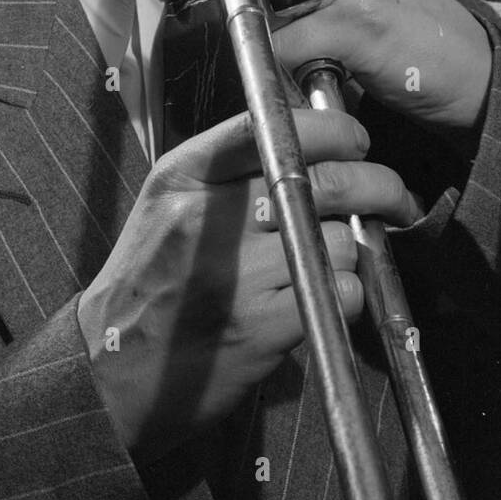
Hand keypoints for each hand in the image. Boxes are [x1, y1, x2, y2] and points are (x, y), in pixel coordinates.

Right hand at [80, 107, 421, 465]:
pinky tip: (321, 300)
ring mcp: (235, 274)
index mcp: (184, 177)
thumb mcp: (168, 204)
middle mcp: (208, 218)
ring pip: (339, 240)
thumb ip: (228, 169)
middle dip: (375, 185)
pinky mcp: (261, 326)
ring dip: (352, 251)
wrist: (108, 372)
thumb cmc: (148, 284)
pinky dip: (346, 296)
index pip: (269, 127)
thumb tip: (312, 141)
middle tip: (392, 193)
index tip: (356, 141)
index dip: (329, 129)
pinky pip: (339, 293)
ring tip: (333, 261)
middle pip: (322, 181)